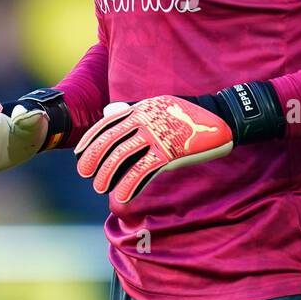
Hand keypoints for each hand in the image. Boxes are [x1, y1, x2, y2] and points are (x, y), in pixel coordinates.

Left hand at [74, 95, 232, 203]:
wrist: (220, 118)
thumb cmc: (188, 113)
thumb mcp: (158, 104)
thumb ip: (133, 109)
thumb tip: (107, 112)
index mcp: (140, 109)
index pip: (108, 124)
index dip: (90, 139)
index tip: (79, 154)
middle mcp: (145, 120)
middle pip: (111, 141)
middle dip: (94, 158)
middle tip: (85, 173)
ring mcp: (156, 136)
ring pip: (122, 156)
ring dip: (107, 173)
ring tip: (100, 186)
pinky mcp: (169, 153)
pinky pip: (143, 170)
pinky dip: (129, 184)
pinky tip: (122, 195)